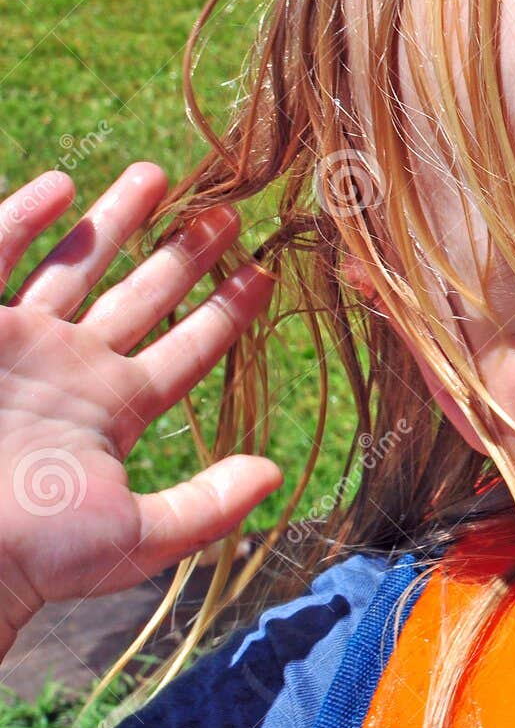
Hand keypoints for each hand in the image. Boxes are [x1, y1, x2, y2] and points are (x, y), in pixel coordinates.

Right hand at [0, 163, 280, 642]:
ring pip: (74, 262)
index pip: (187, 346)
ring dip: (112, 218)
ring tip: (157, 174)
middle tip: (227, 210)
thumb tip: (276, 474)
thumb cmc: (36, 553)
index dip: (227, 310)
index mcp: (114, 405)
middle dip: (182, 252)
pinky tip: (61, 184)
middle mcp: (69, 365)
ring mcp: (16, 341)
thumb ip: (208, 505)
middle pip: (139, 293)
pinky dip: (22, 218)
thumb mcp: (137, 536)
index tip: (266, 271)